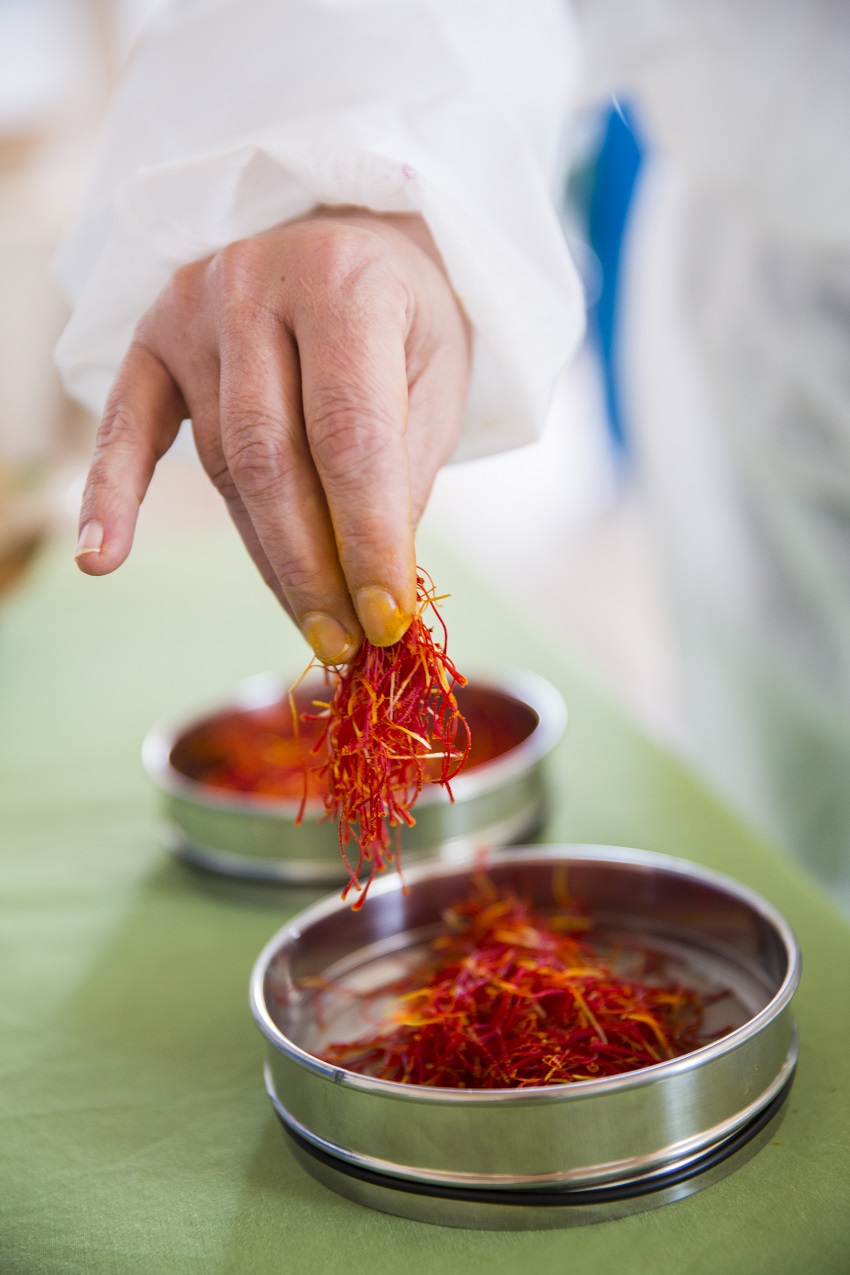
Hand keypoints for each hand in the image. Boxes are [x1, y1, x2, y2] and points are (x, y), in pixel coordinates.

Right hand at [74, 209, 470, 660]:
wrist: (353, 228)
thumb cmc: (405, 313)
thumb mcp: (436, 379)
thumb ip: (402, 472)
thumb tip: (368, 584)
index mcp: (345, 283)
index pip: (349, 438)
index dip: (367, 539)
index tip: (387, 619)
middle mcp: (255, 282)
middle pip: (271, 460)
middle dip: (310, 567)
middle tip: (343, 640)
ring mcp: (192, 306)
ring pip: (224, 465)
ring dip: (267, 554)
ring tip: (310, 618)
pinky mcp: (152, 334)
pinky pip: (123, 429)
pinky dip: (109, 497)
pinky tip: (100, 560)